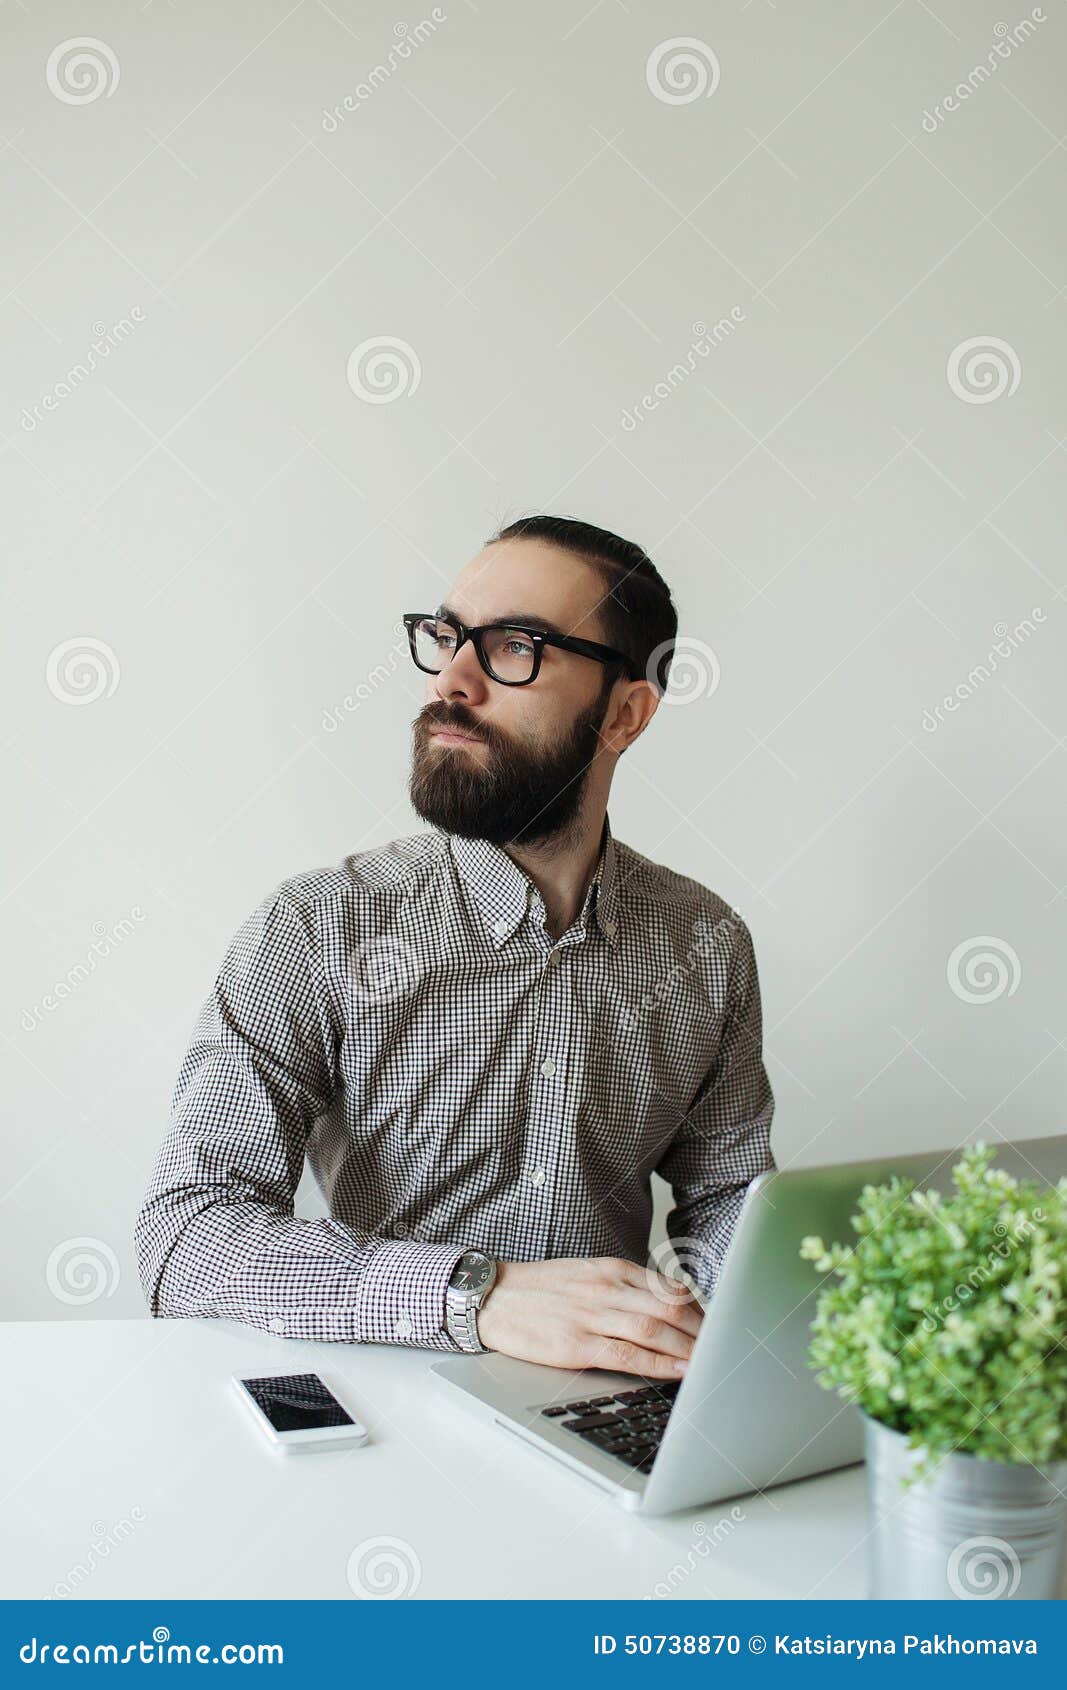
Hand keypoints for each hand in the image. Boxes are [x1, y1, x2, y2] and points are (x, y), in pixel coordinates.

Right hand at [477, 1255, 702, 1379]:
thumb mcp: (587, 1275)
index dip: (701, 1310)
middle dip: (704, 1330)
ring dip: (689, 1347)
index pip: (670, 1288)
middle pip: (670, 1307)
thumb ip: (625, 1288)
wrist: (490, 1295)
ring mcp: (592, 1315)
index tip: (718, 1327)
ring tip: (711, 1362)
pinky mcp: (576, 1343)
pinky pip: (628, 1354)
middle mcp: (607, 1288)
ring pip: (655, 1329)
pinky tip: (677, 1371)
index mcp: (612, 1270)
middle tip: (725, 1347)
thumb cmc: (539, 1290)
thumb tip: (667, 1304)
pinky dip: (659, 1363)